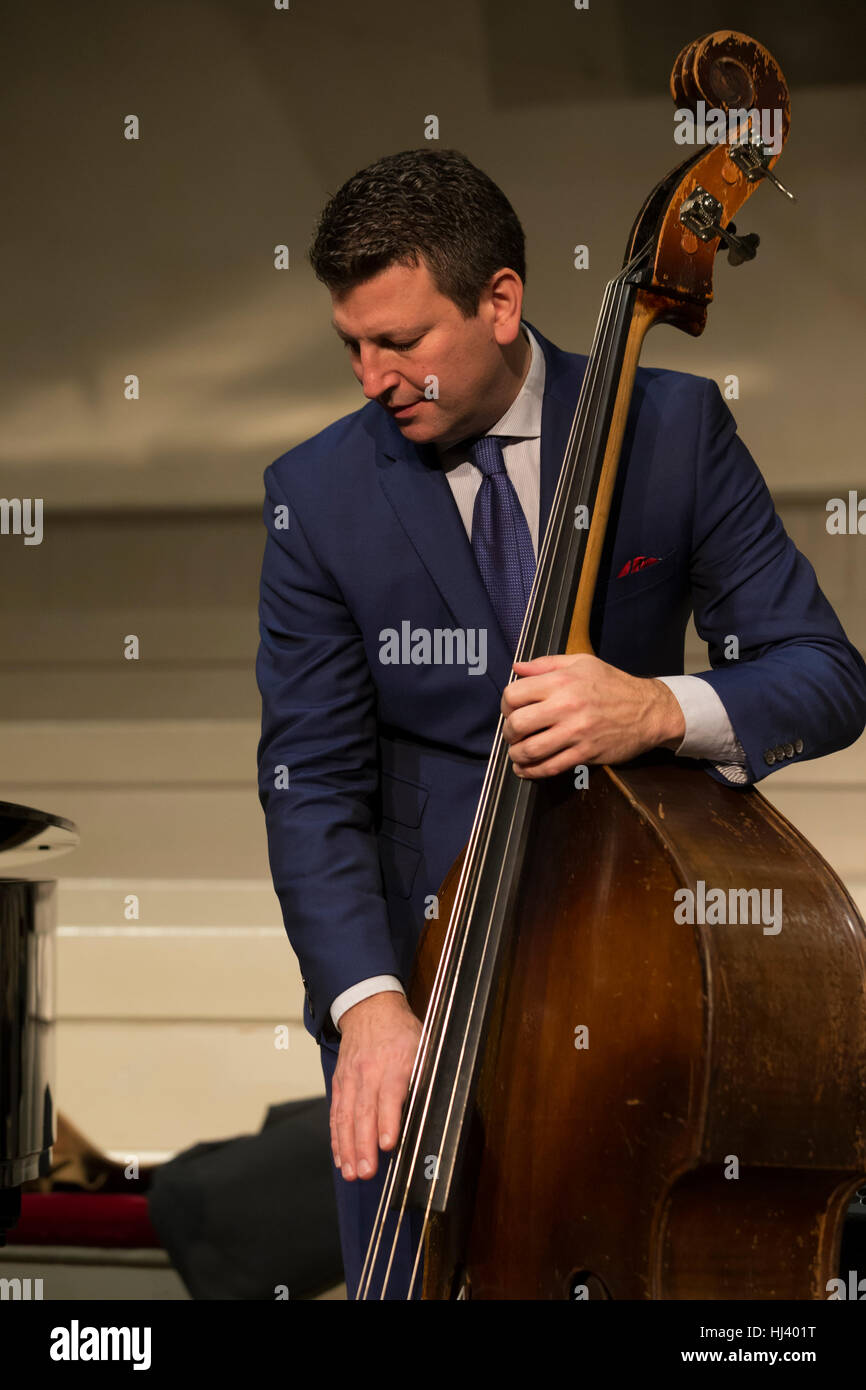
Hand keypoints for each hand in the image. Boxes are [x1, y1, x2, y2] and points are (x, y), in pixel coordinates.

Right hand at [330, 991, 422, 1181]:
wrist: (369, 1008)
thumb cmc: (400, 1032)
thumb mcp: (422, 1046)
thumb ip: (426, 1075)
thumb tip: (436, 1106)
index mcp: (394, 1063)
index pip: (390, 1095)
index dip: (388, 1121)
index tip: (387, 1144)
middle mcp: (368, 1072)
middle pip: (364, 1111)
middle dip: (364, 1144)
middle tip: (367, 1172)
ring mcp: (351, 1078)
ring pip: (347, 1117)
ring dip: (348, 1147)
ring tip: (352, 1172)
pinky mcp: (340, 1084)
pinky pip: (336, 1114)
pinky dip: (337, 1138)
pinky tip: (341, 1159)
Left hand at [501, 653, 684, 776]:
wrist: (648, 710)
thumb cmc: (613, 684)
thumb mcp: (582, 663)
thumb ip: (546, 664)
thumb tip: (517, 667)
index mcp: (561, 681)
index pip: (514, 695)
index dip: (506, 705)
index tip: (512, 710)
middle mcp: (566, 706)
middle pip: (517, 725)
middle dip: (509, 732)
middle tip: (514, 733)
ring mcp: (576, 732)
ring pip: (530, 750)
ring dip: (517, 755)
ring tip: (518, 752)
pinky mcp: (585, 754)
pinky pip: (550, 768)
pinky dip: (531, 772)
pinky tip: (526, 769)